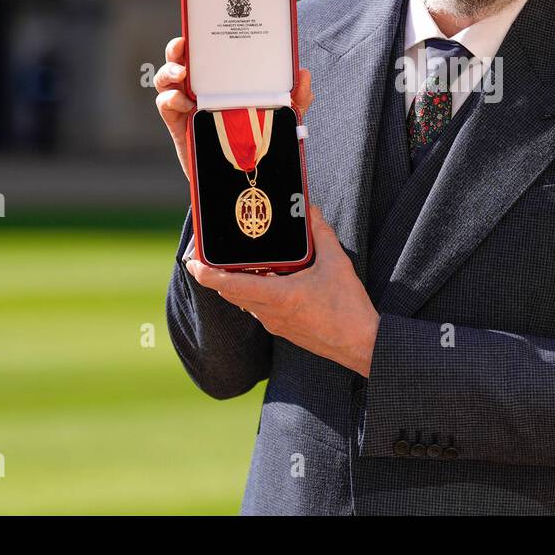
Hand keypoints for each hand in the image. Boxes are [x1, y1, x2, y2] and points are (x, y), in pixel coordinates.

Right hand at [155, 36, 313, 182]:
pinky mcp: (178, 124)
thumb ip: (296, 98)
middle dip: (176, 50)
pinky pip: (165, 106)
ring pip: (166, 81)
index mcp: (222, 81)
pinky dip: (169, 100)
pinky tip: (184, 103)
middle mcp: (201, 89)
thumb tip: (303, 73)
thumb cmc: (260, 140)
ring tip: (180, 74)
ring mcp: (187, 106)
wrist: (243, 176)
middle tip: (182, 46)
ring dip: (168, 72)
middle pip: (180, 61)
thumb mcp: (282, 116)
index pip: (207, 54)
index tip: (199, 31)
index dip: (199, 40)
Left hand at [185, 204, 378, 377]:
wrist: (362, 344)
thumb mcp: (337, 263)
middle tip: (211, 255)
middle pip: (231, 292)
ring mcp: (275, 324)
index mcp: (278, 296)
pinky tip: (271, 279)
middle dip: (218, 274)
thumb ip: (321, 233)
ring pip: (245, 301)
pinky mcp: (283, 330)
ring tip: (243, 262)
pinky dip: (256, 292)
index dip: (207, 273)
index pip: (230, 285)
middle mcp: (270, 313)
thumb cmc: (349, 308)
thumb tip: (310, 210)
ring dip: (239, 283)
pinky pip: (259, 308)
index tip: (192, 262)